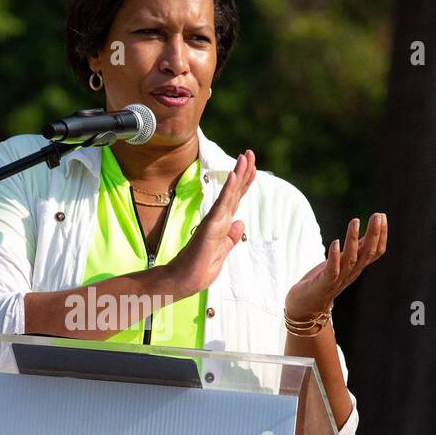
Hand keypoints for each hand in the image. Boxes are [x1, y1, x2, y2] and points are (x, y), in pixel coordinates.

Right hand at [165, 150, 255, 297]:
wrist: (183, 281)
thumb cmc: (199, 270)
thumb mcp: (222, 253)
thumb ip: (231, 237)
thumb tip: (241, 222)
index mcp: (222, 226)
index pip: (235, 201)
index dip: (244, 184)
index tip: (252, 168)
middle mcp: (218, 220)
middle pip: (234, 193)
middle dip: (243, 172)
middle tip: (250, 153)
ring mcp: (214, 222)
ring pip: (229, 194)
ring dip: (238, 175)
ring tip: (245, 157)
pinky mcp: (210, 226)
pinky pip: (222, 205)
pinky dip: (229, 190)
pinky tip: (235, 176)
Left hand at [285, 212, 387, 317]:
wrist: (306, 306)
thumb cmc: (324, 281)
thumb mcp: (342, 262)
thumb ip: (354, 251)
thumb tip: (366, 234)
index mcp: (357, 268)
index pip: (375, 252)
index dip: (381, 235)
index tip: (382, 216)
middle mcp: (351, 273)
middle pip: (367, 253)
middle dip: (374, 234)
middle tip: (377, 215)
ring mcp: (338, 279)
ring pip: (351, 259)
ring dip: (353, 240)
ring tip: (355, 221)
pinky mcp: (324, 283)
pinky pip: (332, 270)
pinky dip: (334, 257)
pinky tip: (335, 242)